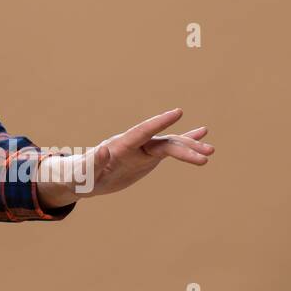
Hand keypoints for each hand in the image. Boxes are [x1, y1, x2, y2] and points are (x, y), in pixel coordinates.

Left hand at [37, 108, 214, 206]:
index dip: (158, 123)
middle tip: (206, 155)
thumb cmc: (79, 176)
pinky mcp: (147, 157)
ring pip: (169, 145)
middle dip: (183, 147)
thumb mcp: (83, 174)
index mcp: (118, 146)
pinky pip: (169, 149)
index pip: (141, 132)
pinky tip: (202, 135)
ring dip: (189, 147)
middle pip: (161, 143)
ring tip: (211, 151)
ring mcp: (142, 149)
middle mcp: (133, 144)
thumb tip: (102, 148)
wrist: (82, 177)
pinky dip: (185, 142)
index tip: (177, 112)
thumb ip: (93, 162)